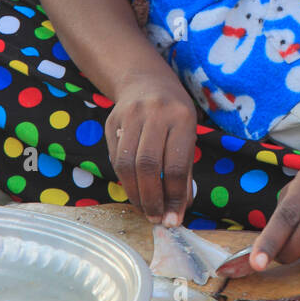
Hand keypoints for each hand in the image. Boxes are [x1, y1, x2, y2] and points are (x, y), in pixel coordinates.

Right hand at [104, 72, 196, 225]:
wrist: (145, 81)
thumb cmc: (174, 114)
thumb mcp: (188, 134)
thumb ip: (185, 171)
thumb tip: (178, 211)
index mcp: (181, 117)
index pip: (176, 165)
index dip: (174, 196)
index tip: (173, 218)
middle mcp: (155, 114)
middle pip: (148, 165)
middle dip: (152, 198)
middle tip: (156, 218)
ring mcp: (129, 116)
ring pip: (127, 164)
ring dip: (135, 194)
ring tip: (144, 210)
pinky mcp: (111, 122)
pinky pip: (115, 158)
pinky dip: (125, 181)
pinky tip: (134, 192)